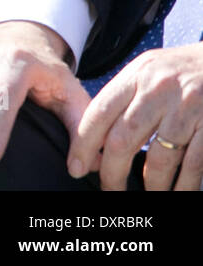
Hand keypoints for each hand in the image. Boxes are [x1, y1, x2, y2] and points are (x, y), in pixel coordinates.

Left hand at [69, 43, 202, 190]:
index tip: (75, 167)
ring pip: (157, 157)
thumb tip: (96, 133)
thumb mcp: (150, 70)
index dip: (83, 144)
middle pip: (123, 139)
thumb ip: (125, 95)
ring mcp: (186, 108)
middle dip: (112, 171)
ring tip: (147, 196)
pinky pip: (191, 164)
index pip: (99, 113)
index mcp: (136, 75)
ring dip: (150, 184)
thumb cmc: (184, 69)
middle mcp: (158, 90)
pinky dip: (182, 184)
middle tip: (108, 189)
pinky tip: (176, 192)